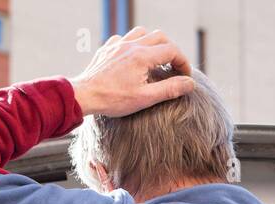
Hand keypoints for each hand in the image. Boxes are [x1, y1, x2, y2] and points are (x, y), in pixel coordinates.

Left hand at [71, 27, 194, 117]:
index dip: (183, 62)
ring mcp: (118, 44)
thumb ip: (170, 89)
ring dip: (153, 44)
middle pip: (160, 37)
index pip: (172, 50)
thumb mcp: (145, 98)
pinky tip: (134, 59)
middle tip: (173, 67)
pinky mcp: (108, 48)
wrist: (85, 95)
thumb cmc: (113, 99)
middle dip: (171, 50)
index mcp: (142, 56)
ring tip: (156, 60)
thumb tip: (190, 83)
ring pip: (142, 33)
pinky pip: (125, 38)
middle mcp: (131, 45)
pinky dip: (135, 45)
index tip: (184, 76)